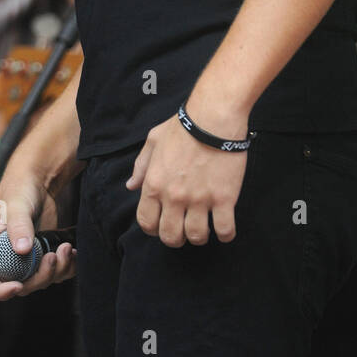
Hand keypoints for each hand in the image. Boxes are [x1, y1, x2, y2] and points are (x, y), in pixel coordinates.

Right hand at [0, 165, 75, 301]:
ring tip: (65, 249)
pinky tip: (71, 251)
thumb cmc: (19, 190)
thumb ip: (18, 226)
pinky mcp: (41, 257)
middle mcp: (4, 260)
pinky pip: (54, 273)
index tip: (17, 285)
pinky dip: (65, 267)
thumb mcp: (16, 205)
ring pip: (39, 282)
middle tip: (53, 256)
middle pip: (18, 287)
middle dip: (39, 278)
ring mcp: (24, 261)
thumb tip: (22, 250)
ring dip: (56, 271)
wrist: (36, 182)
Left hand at [126, 104, 250, 246]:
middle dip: (176, 239)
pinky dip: (225, 235)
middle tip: (184, 230)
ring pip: (196, 236)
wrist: (213, 117)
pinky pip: (224, 230)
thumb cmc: (183, 126)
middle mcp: (174, 196)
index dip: (153, 229)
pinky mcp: (224, 199)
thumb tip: (130, 186)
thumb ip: (141, 166)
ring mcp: (200, 199)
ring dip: (200, 237)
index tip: (162, 225)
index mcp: (154, 184)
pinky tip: (225, 228)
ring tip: (205, 227)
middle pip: (170, 236)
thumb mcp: (153, 140)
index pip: (146, 222)